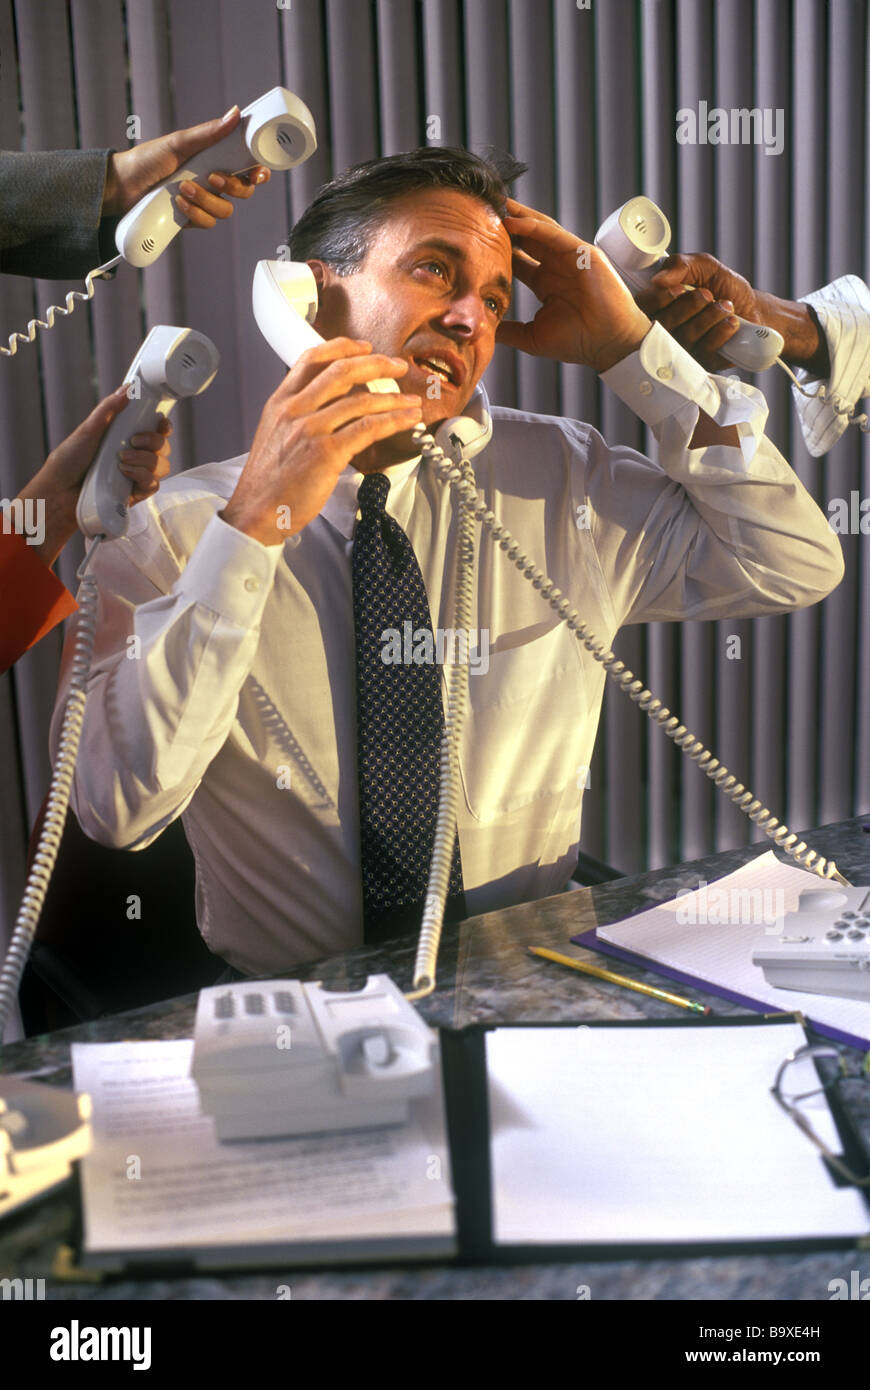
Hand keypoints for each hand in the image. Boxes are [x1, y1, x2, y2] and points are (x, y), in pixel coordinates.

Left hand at [19, 385, 171, 564]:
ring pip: (161, 466)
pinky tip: (124, 473)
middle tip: (132, 440)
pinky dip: (142, 476)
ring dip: (145, 460)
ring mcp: (137, 476)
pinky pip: (153, 485)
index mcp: (126, 438)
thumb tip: (128, 389)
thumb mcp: (88, 429)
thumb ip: (109, 409)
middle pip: (163, 447)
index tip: (160, 423)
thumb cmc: (69, 461)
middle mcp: (135, 456)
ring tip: (121, 459)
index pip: (156, 431)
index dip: (163, 427)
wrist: (60, 491)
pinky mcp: (135, 494)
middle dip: (153, 442)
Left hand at [102, 106, 269, 225]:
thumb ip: (209, 133)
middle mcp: (212, 182)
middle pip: (242, 192)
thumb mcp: (178, 142)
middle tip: (212, 177)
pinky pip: (208, 223)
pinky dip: (195, 214)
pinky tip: (179, 204)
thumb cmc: (146, 160)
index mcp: (213, 159)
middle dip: (231, 187)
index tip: (257, 174)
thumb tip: (235, 114)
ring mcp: (203, 202)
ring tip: (183, 189)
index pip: (245, 167)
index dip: (257, 172)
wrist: (122, 186)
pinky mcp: (193, 219)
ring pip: (225, 210)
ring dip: (206, 201)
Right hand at [220, 341, 423, 545]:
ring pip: (361, 401)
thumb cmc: (268, 482)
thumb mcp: (274, 435)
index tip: (365, 348)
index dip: (343, 347)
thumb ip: (297, 415)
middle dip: (378, 365)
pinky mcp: (326, 452)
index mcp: (280, 402)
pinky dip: (393, 422)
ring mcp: (310, 430)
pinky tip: (406, 421)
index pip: (312, 359)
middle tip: (398, 367)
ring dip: (394, 399)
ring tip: (412, 401)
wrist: (256, 511)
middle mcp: (294, 410)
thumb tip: (330, 405)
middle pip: (342, 371)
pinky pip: (368, 429)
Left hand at [497, 196, 651, 371]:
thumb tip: (481, 329)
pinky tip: (514, 221)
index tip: (476, 240)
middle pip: (528, 238)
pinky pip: (554, 234)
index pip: (519, 259)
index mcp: (547, 283)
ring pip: (541, 229)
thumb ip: (508, 330)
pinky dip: (533, 226)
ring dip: (519, 216)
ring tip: (496, 205)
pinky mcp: (584, 253)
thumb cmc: (577, 342)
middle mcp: (558, 266)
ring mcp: (572, 257)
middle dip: (507, 225)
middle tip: (483, 212)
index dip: (500, 249)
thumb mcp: (532, 336)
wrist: (608, 345)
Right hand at [637, 253, 829, 376]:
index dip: (661, 298)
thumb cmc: (725, 289)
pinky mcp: (701, 365)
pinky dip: (720, 333)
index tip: (681, 289)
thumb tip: (658, 278)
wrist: (754, 311)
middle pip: (662, 325)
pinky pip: (703, 353)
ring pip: (684, 339)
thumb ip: (681, 265)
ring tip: (726, 306)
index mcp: (659, 306)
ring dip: (709, 317)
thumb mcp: (705, 267)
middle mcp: (666, 331)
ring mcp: (682, 351)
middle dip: (689, 306)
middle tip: (708, 295)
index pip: (643, 307)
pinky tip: (731, 323)